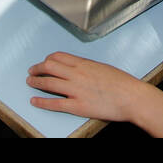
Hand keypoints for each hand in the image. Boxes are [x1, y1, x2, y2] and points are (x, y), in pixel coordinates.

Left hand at [26, 52, 150, 122]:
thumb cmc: (123, 83)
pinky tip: (34, 101)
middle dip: (37, 68)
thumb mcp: (103, 68)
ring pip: (49, 83)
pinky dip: (42, 102)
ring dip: (36, 82)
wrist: (132, 97)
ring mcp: (76, 90)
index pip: (58, 56)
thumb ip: (88, 68)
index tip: (43, 62)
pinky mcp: (78, 106)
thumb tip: (79, 69)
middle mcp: (77, 74)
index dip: (47, 59)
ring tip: (30, 82)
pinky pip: (55, 103)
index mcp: (84, 63)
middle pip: (49, 66)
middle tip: (32, 71)